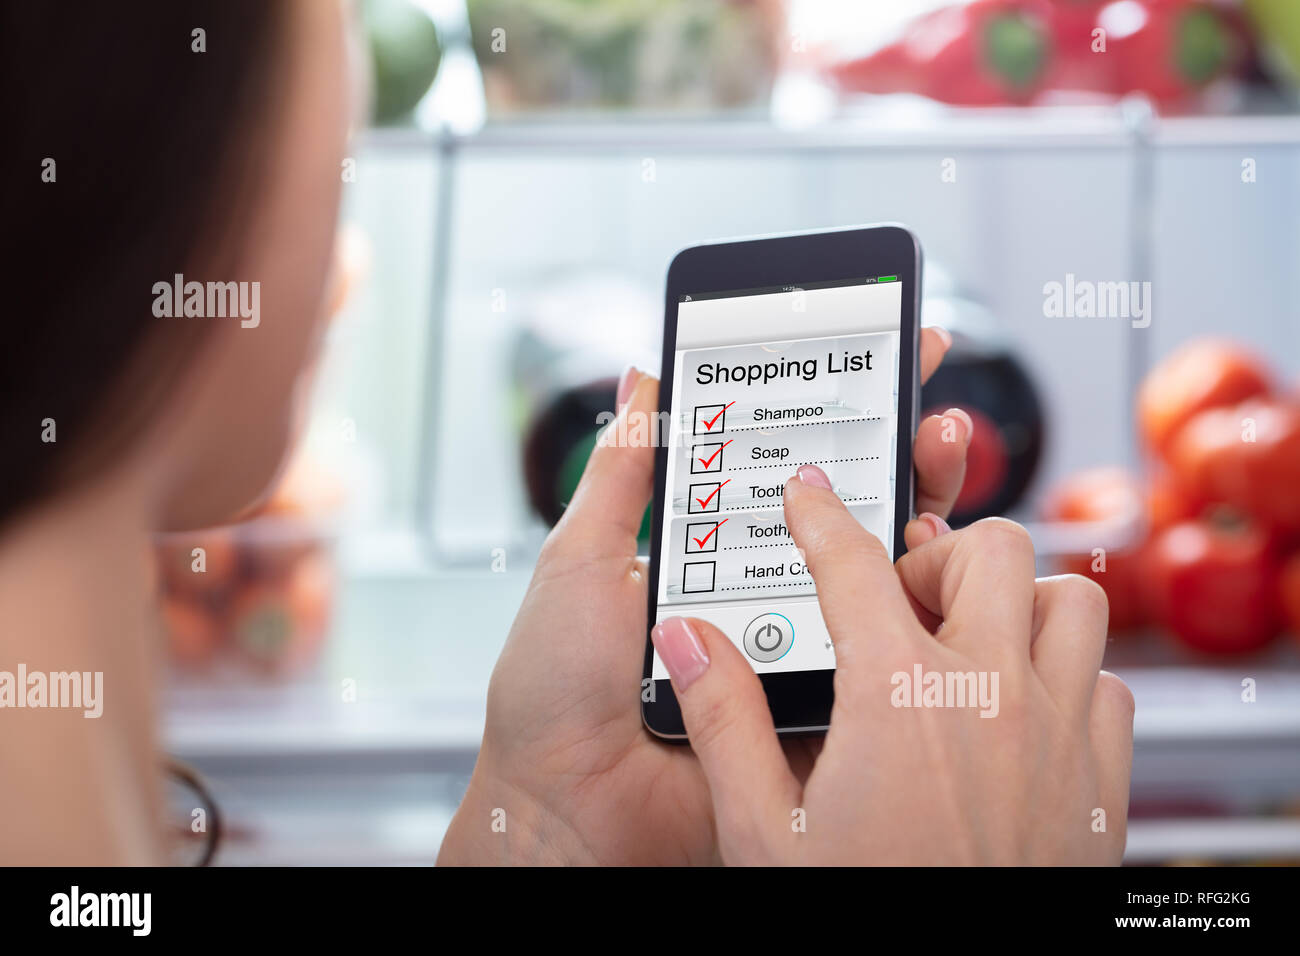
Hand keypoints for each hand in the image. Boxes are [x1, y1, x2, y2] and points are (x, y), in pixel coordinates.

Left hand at [438, 329, 965, 864]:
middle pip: (849, 503)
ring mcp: (802, 643)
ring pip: (883, 562)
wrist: (569, 802)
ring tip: (927, 442)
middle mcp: (766, 591)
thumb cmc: (556, 690)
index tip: (871, 344)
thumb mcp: (581, 558)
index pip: (782, 465)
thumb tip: (642, 378)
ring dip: (919, 493)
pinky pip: (889, 638)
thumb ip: (622, 472)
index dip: (827, 406)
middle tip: (917, 383)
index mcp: (709, 552)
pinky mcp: (829, 699)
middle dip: (893, 437)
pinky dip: (917, 585)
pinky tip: (921, 536)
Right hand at [653, 469, 1134, 864]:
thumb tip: (686, 641)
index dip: (821, 516)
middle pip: (989, 551)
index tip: (810, 497)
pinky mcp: (1102, 783)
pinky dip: (1069, 673)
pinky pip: (1107, 684)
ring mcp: (1060, 736)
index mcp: (900, 698)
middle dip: (937, 555)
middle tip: (899, 599)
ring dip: (1016, 601)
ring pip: (1067, 602)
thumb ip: (723, 720)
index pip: (854, 565)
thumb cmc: (861, 916)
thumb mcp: (762, 831)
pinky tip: (1024, 708)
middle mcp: (993, 698)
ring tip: (969, 637)